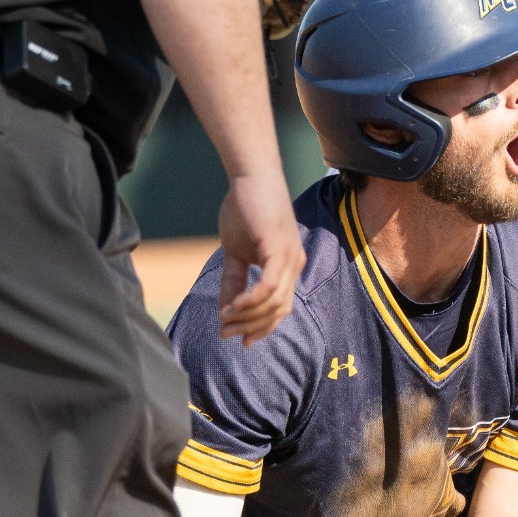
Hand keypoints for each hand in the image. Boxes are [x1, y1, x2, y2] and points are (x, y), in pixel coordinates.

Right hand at [217, 172, 303, 344]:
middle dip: (251, 327)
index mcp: (288, 266)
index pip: (280, 308)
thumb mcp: (235, 252)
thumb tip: (223, 310)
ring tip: (224, 321)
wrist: (250, 176)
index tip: (239, 340)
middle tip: (225, 334)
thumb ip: (232, 281)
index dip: (261, 328)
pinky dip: (250, 301)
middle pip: (278, 311)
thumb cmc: (244, 208)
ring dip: (247, 317)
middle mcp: (294, 265)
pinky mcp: (279, 249)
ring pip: (273, 303)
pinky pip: (268, 286)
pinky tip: (232, 307)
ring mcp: (290, 257)